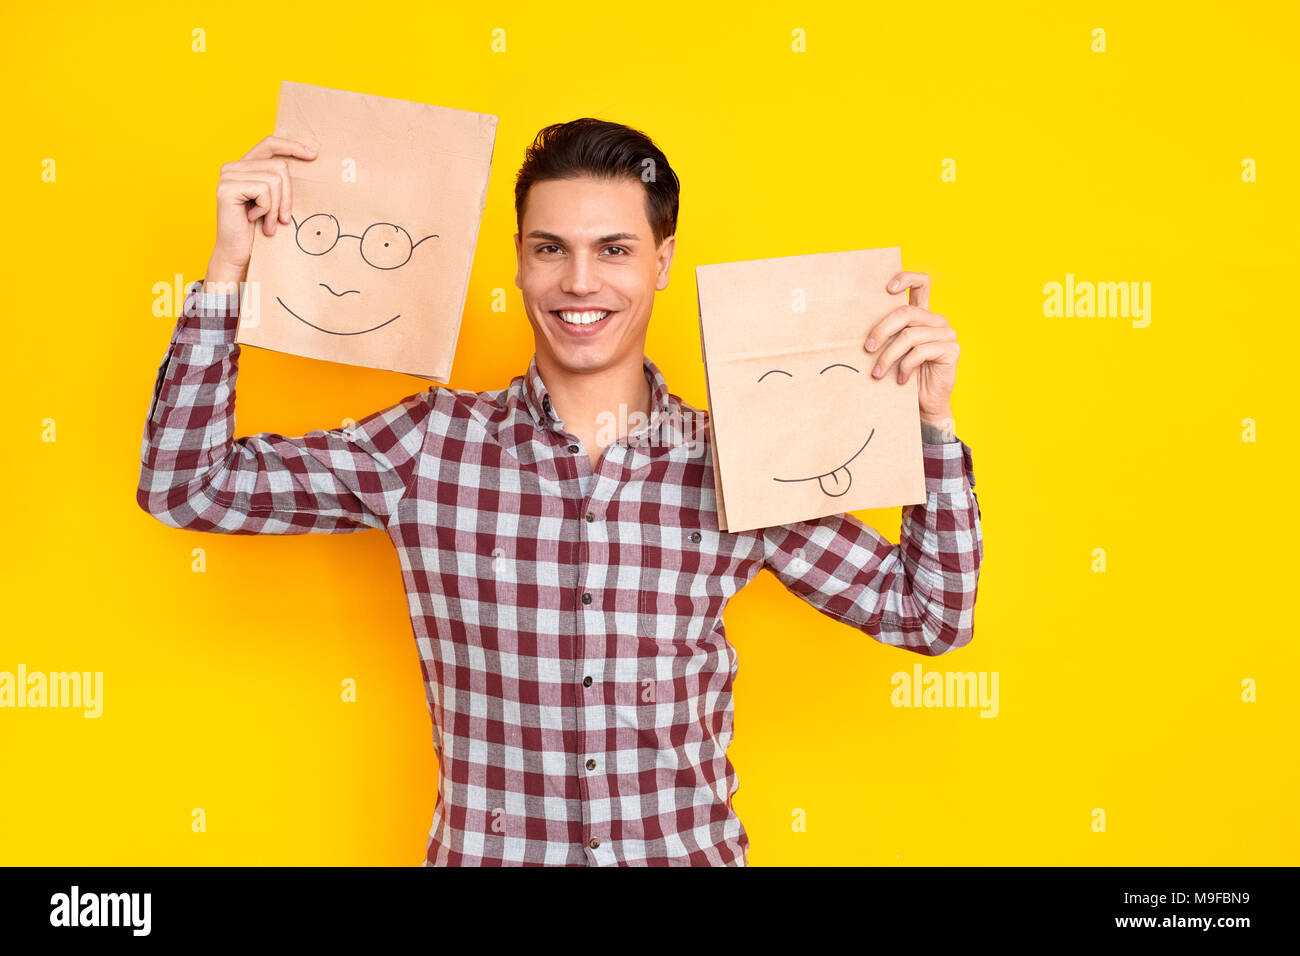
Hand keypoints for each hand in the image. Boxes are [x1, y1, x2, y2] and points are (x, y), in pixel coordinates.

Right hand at [204, 135, 317, 287]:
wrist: (237, 253)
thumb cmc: (257, 230)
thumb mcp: (273, 201)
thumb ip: (279, 181)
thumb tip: (309, 159)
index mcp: (243, 166)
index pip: (269, 144)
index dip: (291, 146)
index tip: (313, 154)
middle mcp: (232, 166)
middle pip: (279, 166)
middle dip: (287, 195)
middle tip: (283, 219)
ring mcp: (228, 175)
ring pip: (274, 179)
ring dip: (276, 207)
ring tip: (267, 223)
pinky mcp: (227, 187)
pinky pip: (264, 190)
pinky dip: (266, 209)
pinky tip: (254, 219)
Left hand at [864, 271, 959, 428]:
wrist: (924, 404)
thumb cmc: (904, 376)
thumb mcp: (892, 350)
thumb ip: (886, 334)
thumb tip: (855, 324)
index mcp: (923, 315)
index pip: (921, 284)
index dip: (906, 278)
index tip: (887, 289)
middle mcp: (936, 321)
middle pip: (906, 313)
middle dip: (882, 330)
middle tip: (867, 349)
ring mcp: (947, 334)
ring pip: (910, 336)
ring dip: (888, 356)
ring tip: (877, 373)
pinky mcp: (951, 350)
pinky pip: (920, 352)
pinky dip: (905, 366)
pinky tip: (900, 379)